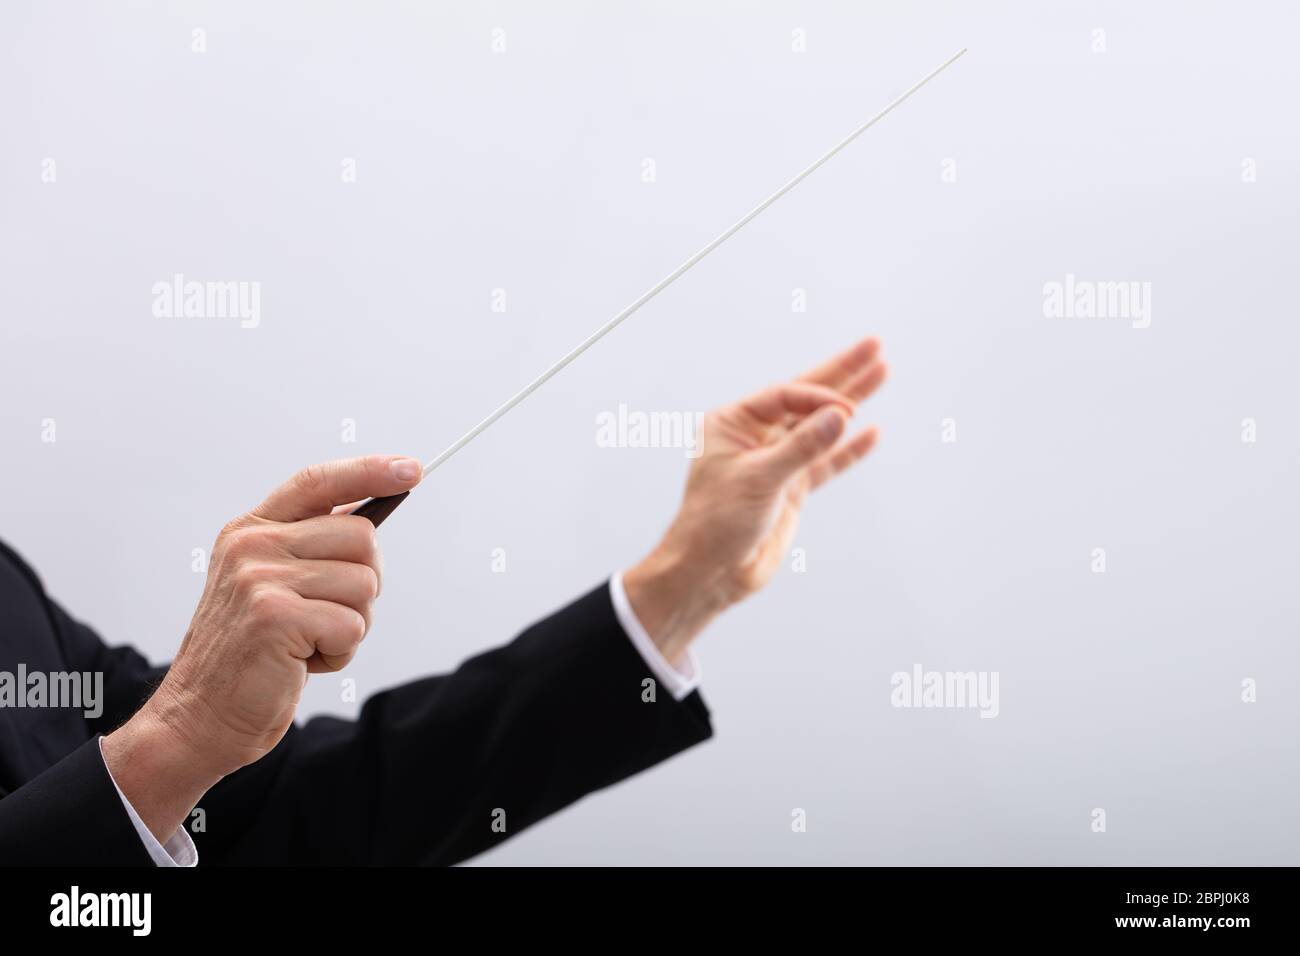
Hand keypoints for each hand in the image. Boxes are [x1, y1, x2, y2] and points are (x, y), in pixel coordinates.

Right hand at [102, 454, 422, 840]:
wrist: (199, 717)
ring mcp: (260, 578)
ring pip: (365, 585)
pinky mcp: (275, 616)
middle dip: (364, 585)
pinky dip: (341, 652)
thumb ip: (310, 550)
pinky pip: (353, 625)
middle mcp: (252, 545)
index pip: (318, 483)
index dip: (369, 471)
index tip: (413, 470)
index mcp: (251, 530)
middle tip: (325, 617)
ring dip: (351, 625)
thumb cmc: (251, 654)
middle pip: (363, 539)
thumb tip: (371, 523)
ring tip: (306, 643)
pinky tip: (302, 663)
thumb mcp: (271, 587)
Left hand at [623, 337, 886, 662]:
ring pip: (820, 426)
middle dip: (842, 374)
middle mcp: (754, 436)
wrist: (709, 573)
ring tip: (881, 372)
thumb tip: (841, 416)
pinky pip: (825, 462)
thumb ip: (801, 448)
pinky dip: (848, 450)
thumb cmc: (714, 523)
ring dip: (851, 403)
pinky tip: (871, 433)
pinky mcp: (789, 488)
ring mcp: (775, 461)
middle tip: (875, 346)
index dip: (819, 397)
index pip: (785, 396)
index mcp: (732, 423)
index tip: (847, 409)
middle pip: (806, 397)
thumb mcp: (759, 480)